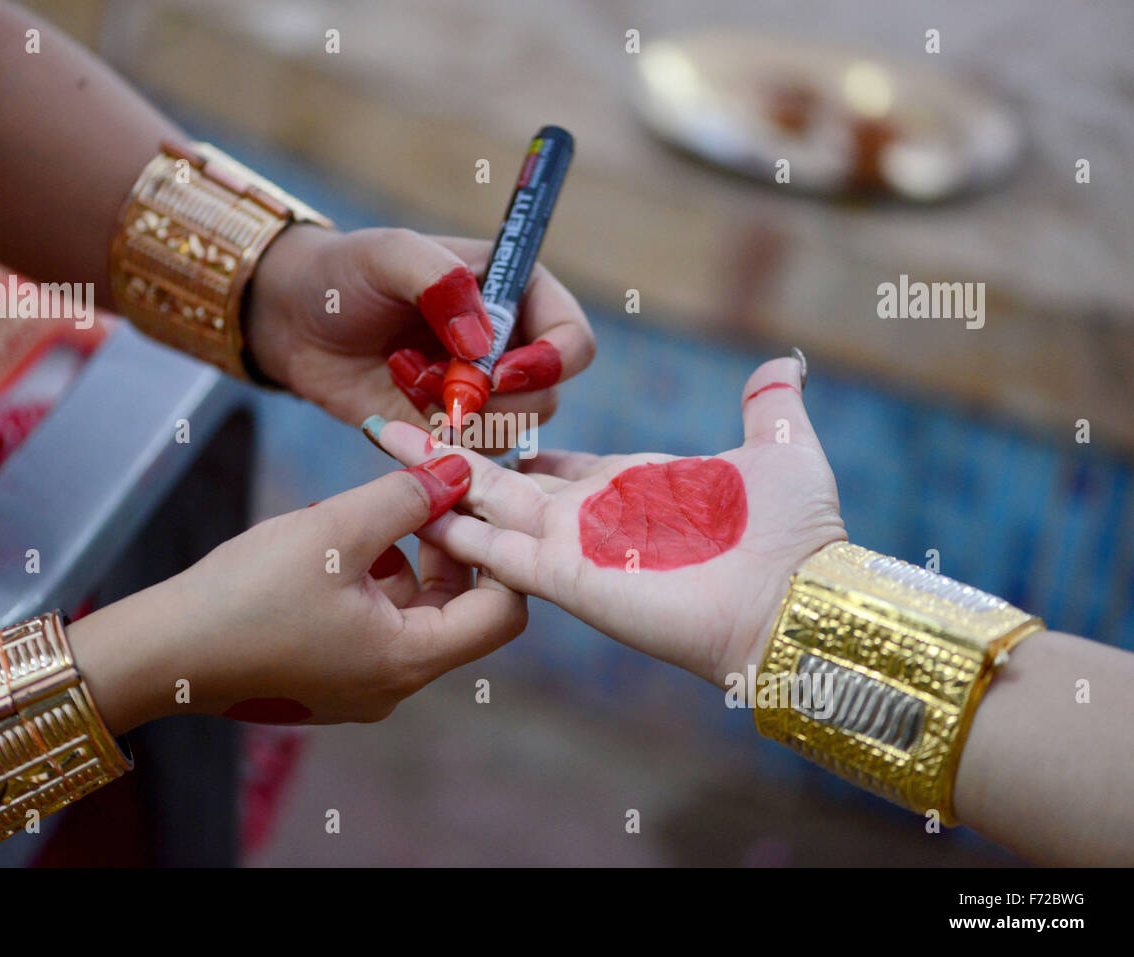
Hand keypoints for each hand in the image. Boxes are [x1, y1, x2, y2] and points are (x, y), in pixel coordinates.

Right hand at [80, 454, 526, 727]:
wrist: (163, 652)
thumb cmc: (246, 594)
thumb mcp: (335, 528)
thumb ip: (407, 496)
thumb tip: (458, 470)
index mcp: (409, 659)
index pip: (503, 612)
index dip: (498, 554)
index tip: (473, 504)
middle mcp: (396, 685)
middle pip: (461, 612)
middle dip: (449, 549)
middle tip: (422, 496)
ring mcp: (362, 687)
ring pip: (417, 614)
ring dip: (408, 560)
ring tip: (367, 517)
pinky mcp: (332, 678)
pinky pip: (378, 625)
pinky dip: (373, 582)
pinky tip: (335, 547)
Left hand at [245, 224, 594, 430]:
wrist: (295, 320)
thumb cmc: (347, 273)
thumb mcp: (391, 253)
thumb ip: (442, 282)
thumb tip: (483, 345)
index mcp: (519, 295)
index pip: (573, 342)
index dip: (549, 365)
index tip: (499, 372)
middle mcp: (513, 348)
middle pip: (544, 398)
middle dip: (484, 395)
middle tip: (427, 372)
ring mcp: (482, 393)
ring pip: (507, 432)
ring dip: (452, 414)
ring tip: (402, 372)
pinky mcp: (448, 429)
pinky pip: (465, 454)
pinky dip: (431, 436)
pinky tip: (396, 397)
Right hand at [366, 356, 845, 686]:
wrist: (792, 601)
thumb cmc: (794, 533)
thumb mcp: (781, 449)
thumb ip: (768, 406)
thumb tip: (781, 364)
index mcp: (632, 482)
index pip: (559, 465)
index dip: (518, 448)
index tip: (479, 425)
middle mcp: (593, 513)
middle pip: (508, 481)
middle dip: (457, 454)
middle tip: (399, 423)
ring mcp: (574, 543)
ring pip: (487, 505)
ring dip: (437, 477)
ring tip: (381, 440)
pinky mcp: (562, 572)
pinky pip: (490, 548)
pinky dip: (449, 526)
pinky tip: (408, 502)